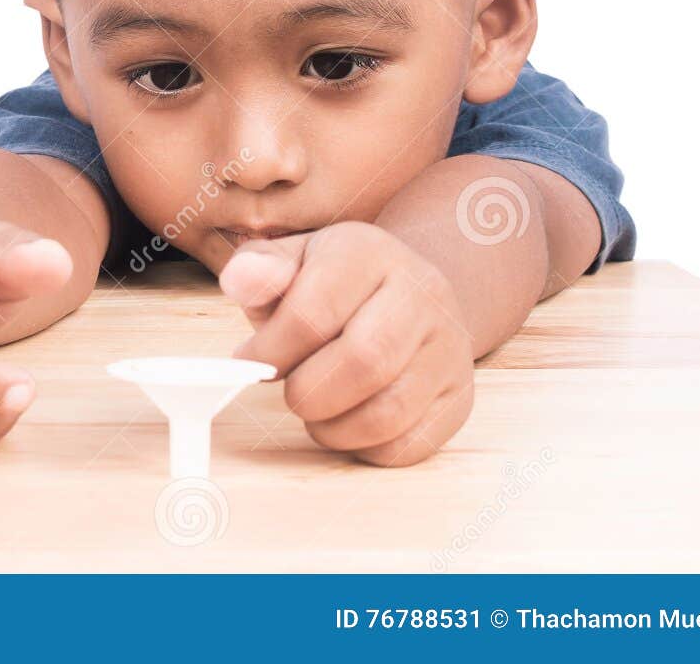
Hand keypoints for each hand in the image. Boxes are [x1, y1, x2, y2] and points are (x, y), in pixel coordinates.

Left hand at [220, 222, 473, 466]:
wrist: (405, 294)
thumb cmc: (331, 284)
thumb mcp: (291, 262)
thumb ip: (259, 271)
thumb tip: (239, 281)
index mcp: (369, 252)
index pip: (314, 312)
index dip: (271, 350)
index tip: (249, 362)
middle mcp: (422, 293)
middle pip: (363, 361)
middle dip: (307, 392)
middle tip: (288, 392)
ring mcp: (450, 346)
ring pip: (389, 411)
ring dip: (333, 427)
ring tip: (314, 409)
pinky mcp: (460, 396)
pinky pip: (409, 444)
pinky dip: (364, 447)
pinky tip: (347, 422)